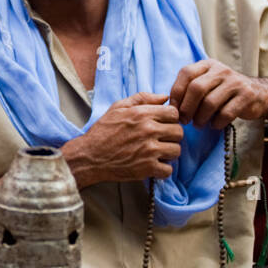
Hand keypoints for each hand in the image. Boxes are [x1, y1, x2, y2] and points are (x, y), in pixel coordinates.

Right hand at [61, 91, 183, 186]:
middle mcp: (148, 130)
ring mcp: (149, 150)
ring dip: (168, 153)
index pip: (174, 113)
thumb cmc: (103, 132)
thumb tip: (165, 97)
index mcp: (142, 114)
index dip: (170, 119)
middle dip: (171, 136)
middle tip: (160, 140)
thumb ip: (142, 98)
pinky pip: (169, 170)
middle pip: (178, 132)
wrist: (89, 156)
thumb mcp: (117, 108)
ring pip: (176, 150)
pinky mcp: (147, 168)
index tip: (162, 125)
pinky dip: (162, 170)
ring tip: (156, 153)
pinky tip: (152, 165)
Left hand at [169, 59, 267, 128]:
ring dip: (200, 118)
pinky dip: (216, 123)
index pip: (186, 74)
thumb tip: (167, 107)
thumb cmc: (223, 93)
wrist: (258, 94)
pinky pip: (226, 113)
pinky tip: (214, 125)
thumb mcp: (207, 83)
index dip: (176, 93)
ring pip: (210, 102)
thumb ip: (189, 89)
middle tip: (184, 120)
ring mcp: (235, 82)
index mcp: (207, 64)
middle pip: (197, 88)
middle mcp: (221, 70)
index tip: (173, 109)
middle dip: (186, 108)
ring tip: (198, 124)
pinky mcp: (247, 95)